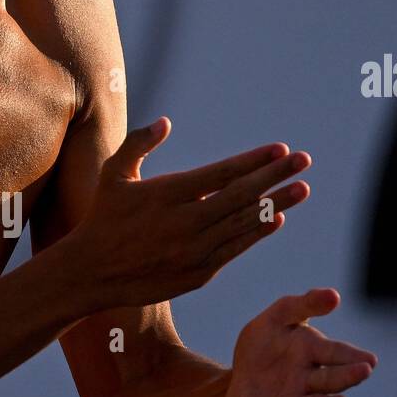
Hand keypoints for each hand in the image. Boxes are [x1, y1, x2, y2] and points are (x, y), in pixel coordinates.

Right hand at [74, 118, 311, 307]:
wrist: (92, 273)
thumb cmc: (104, 218)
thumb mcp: (114, 174)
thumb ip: (139, 143)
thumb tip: (166, 122)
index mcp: (168, 193)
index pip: (223, 173)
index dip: (255, 161)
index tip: (281, 149)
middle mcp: (185, 221)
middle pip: (241, 195)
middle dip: (276, 176)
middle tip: (304, 161)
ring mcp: (194, 250)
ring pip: (244, 223)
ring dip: (277, 204)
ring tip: (301, 188)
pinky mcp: (198, 274)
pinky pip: (235, 249)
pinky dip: (257, 234)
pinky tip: (275, 219)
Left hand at [224, 289, 376, 396]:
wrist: (235, 382)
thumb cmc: (262, 348)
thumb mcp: (275, 320)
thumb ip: (302, 305)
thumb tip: (335, 295)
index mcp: (312, 354)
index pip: (334, 353)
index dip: (351, 356)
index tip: (369, 359)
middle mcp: (310, 382)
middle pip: (331, 380)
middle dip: (347, 376)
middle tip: (364, 371)